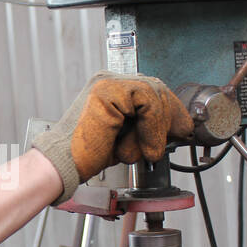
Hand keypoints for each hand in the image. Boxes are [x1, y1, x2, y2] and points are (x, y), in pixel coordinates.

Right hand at [32, 71, 193, 204]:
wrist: (63, 165)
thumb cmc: (88, 155)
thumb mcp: (127, 138)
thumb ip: (146, 127)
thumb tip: (177, 127)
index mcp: (111, 90)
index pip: (150, 90)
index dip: (170, 109)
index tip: (183, 128)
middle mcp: (109, 81)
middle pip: (155, 87)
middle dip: (171, 115)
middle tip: (180, 136)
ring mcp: (107, 83)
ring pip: (153, 93)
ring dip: (159, 127)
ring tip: (149, 151)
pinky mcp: (106, 91)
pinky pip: (146, 101)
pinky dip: (152, 126)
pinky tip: (144, 145)